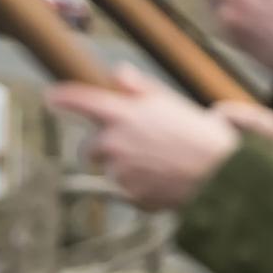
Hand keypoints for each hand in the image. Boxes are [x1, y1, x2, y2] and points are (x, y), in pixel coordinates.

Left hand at [47, 65, 239, 209]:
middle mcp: (114, 142)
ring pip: (111, 171)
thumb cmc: (200, 135)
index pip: (79, 101)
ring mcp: (121, 172)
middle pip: (89, 148)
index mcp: (122, 113)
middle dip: (103, 149)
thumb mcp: (172, 102)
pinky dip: (141, 189)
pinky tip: (164, 182)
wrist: (220, 174)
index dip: (62, 99)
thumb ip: (140, 89)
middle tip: (132, 148)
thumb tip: (119, 75)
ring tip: (160, 167)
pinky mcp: (131, 197)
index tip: (52, 98)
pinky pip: (127, 192)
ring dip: (126, 170)